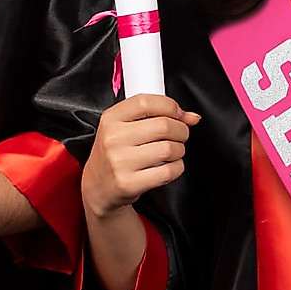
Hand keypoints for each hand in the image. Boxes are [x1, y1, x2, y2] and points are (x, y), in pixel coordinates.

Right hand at [82, 95, 199, 220]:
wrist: (99, 187)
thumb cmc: (115, 154)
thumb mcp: (124, 128)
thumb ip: (156, 116)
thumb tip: (191, 117)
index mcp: (111, 119)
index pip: (146, 102)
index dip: (170, 106)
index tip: (178, 113)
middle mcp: (113, 138)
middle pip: (163, 125)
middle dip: (181, 130)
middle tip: (180, 135)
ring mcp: (120, 162)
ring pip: (169, 149)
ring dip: (179, 150)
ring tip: (172, 152)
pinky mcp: (129, 183)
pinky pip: (168, 172)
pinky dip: (177, 168)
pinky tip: (169, 166)